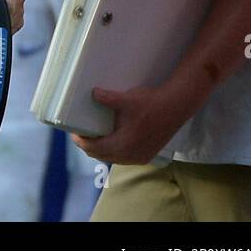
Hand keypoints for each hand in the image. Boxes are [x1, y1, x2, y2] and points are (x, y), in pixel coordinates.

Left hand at [71, 83, 193, 164]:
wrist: (177, 106)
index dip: (81, 141)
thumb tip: (92, 93)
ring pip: (113, 158)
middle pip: (101, 155)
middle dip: (88, 145)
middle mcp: (131, 156)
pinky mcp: (148, 154)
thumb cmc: (150, 103)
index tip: (73, 131)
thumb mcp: (126, 99)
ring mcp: (140, 157)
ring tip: (93, 134)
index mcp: (123, 146)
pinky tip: (111, 139)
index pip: (94, 149)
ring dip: (101, 149)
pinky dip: (114, 150)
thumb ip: (107, 98)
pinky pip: (124, 157)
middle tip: (80, 131)